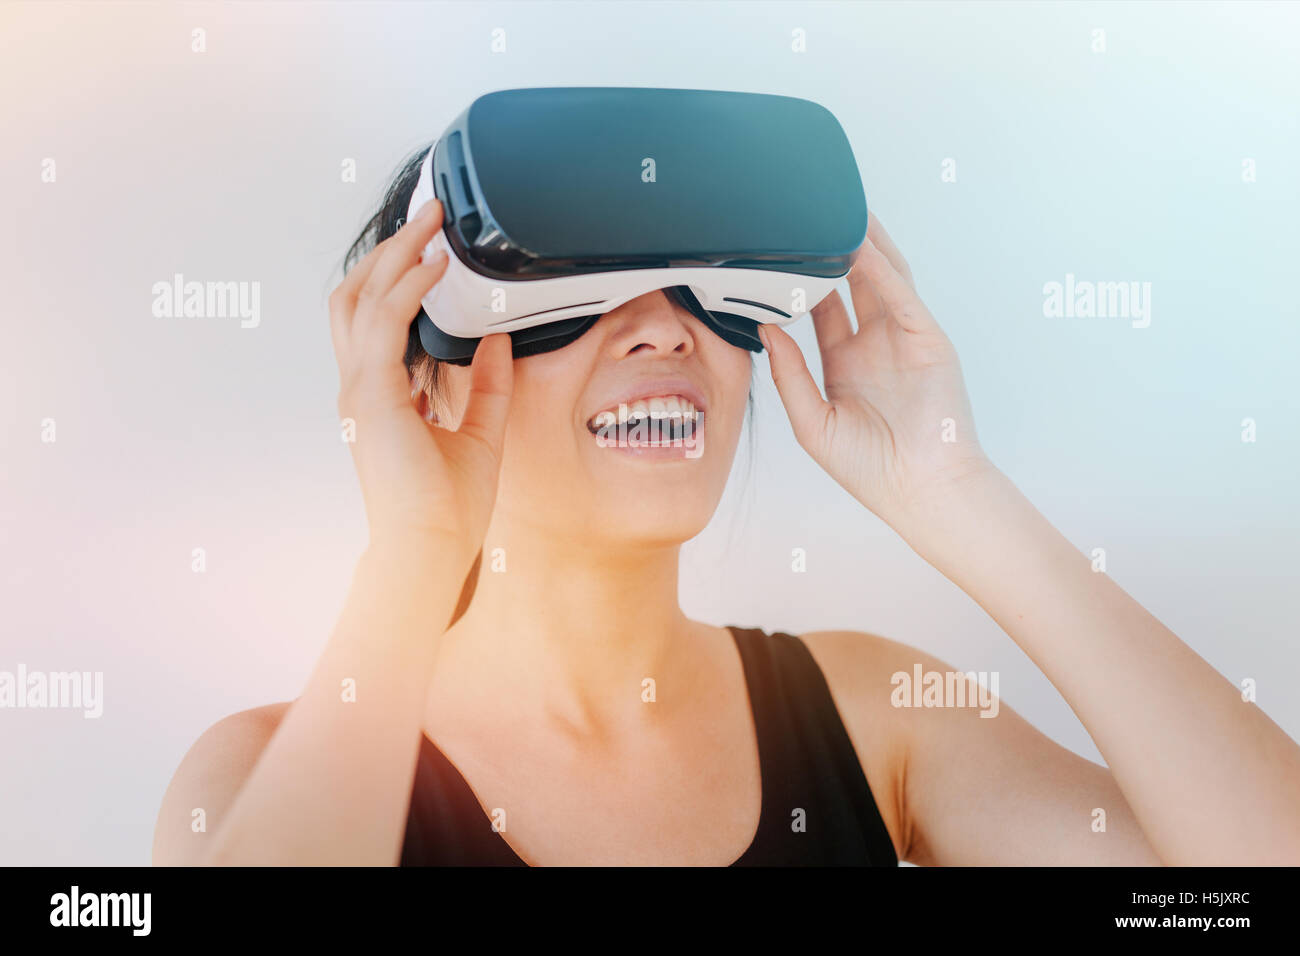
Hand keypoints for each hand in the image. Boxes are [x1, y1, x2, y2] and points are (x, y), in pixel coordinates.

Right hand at [329, 199, 512, 566]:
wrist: (430, 550)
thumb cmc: (447, 509)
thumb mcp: (480, 433)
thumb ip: (488, 386)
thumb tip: (499, 342)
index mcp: (376, 397)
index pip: (371, 319)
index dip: (395, 276)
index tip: (428, 248)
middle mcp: (359, 387)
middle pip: (356, 294)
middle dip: (390, 249)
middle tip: (429, 216)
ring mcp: (359, 389)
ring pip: (362, 296)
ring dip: (397, 253)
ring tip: (431, 224)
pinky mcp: (371, 395)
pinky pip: (384, 321)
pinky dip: (408, 286)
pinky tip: (437, 265)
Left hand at [759, 213, 992, 534]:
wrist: (920, 491)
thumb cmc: (870, 468)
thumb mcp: (812, 422)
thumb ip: (789, 374)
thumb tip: (765, 329)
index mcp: (846, 363)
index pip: (822, 308)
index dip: (802, 280)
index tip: (776, 254)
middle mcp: (876, 344)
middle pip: (854, 282)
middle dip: (835, 249)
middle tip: (809, 215)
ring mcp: (905, 339)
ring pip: (883, 278)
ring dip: (864, 245)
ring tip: (839, 211)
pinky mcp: (929, 341)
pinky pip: (902, 297)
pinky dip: (883, 271)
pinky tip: (863, 249)